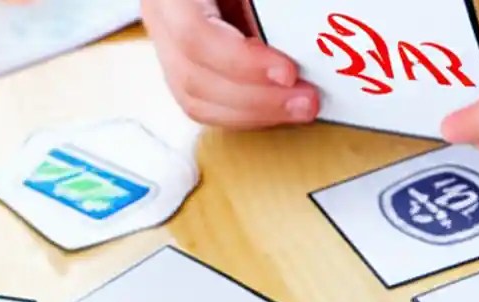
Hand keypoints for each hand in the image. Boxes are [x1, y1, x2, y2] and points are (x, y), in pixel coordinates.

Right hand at [143, 0, 319, 127]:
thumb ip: (271, 5)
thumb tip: (316, 24)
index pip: (193, 34)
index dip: (240, 61)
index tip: (288, 71)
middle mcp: (162, 16)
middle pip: (193, 76)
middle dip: (256, 98)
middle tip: (306, 99)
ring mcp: (167, 44)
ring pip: (196, 99)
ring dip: (253, 113)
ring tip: (299, 107)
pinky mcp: (184, 64)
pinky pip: (206, 104)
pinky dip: (246, 113)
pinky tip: (277, 108)